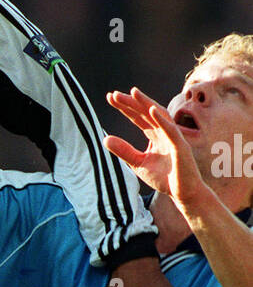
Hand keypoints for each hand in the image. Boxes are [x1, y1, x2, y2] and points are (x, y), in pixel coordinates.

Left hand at [104, 89, 210, 210]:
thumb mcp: (138, 163)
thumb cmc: (164, 178)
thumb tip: (105, 138)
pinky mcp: (181, 146)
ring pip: (159, 115)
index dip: (125, 108)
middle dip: (131, 103)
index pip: (137, 117)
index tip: (110, 98)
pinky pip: (171, 130)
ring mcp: (173, 137)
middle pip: (146, 113)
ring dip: (146, 103)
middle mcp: (164, 132)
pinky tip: (151, 110)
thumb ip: (124, 151)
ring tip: (133, 93)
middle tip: (114, 94)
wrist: (183, 194)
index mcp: (155, 135)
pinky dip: (162, 120)